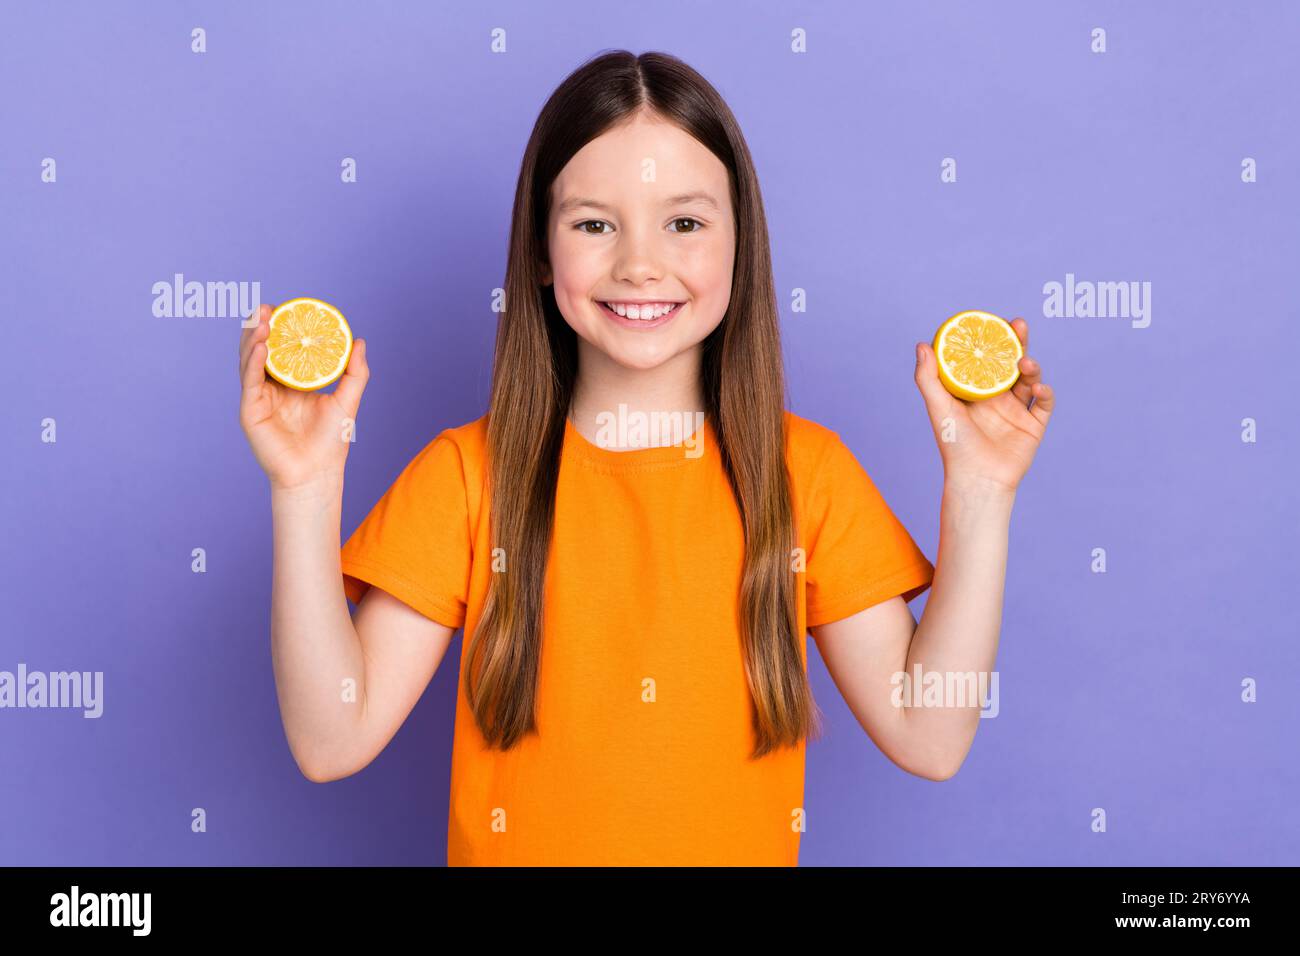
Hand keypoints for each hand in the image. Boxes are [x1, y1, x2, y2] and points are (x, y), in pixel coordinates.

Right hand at [237, 304, 369, 490]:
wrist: (318, 472)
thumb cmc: (331, 440)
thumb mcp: (347, 399)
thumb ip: (354, 371)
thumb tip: (360, 340)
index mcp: (290, 382)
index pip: (281, 348)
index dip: (279, 328)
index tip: (284, 308)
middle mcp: (271, 387)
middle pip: (259, 350)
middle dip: (260, 327)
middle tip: (267, 307)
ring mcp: (258, 398)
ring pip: (249, 361)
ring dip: (254, 339)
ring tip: (262, 319)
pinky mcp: (250, 411)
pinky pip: (250, 382)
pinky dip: (254, 363)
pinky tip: (261, 347)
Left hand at [913, 317, 1054, 493]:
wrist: (977, 479)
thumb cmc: (953, 445)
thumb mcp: (938, 407)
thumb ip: (928, 378)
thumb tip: (922, 344)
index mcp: (974, 391)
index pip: (984, 358)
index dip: (990, 339)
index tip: (991, 321)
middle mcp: (996, 398)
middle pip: (1010, 363)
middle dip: (1016, 342)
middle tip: (1018, 324)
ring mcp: (1016, 411)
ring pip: (1029, 380)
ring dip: (1031, 366)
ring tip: (1024, 362)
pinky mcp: (1033, 426)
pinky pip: (1044, 404)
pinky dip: (1045, 393)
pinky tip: (1039, 388)